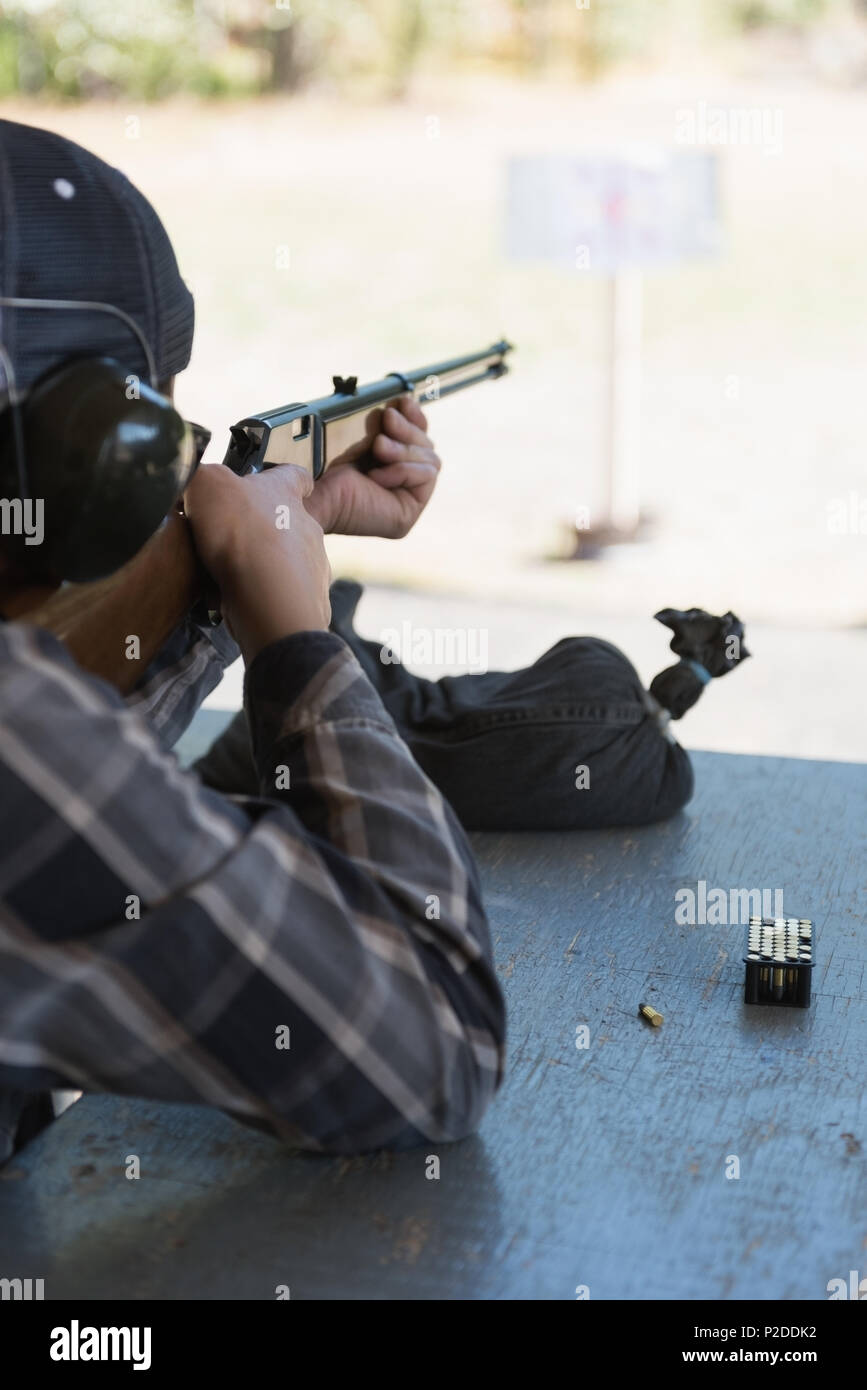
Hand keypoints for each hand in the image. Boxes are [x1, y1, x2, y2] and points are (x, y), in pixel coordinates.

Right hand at [184, 462, 330, 663]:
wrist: (268, 596)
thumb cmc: (244, 533)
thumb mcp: (207, 482)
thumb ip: (199, 474)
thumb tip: (188, 479)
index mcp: (285, 492)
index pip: (295, 475)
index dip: (283, 476)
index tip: (274, 481)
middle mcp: (304, 526)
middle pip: (285, 520)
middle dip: (259, 528)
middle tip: (228, 536)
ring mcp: (309, 565)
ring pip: (282, 559)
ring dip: (258, 564)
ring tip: (226, 573)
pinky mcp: (303, 598)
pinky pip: (278, 593)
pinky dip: (258, 595)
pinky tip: (234, 598)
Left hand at [305, 396, 440, 537]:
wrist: (310, 494)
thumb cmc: (322, 466)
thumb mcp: (356, 435)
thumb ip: (384, 421)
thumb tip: (406, 399)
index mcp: (388, 462)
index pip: (418, 435)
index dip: (415, 417)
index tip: (404, 401)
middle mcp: (400, 481)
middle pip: (426, 445)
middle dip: (408, 430)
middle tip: (387, 420)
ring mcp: (406, 498)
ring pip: (430, 459)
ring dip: (403, 449)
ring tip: (378, 448)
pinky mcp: (408, 512)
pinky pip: (426, 477)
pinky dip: (403, 470)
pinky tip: (376, 476)